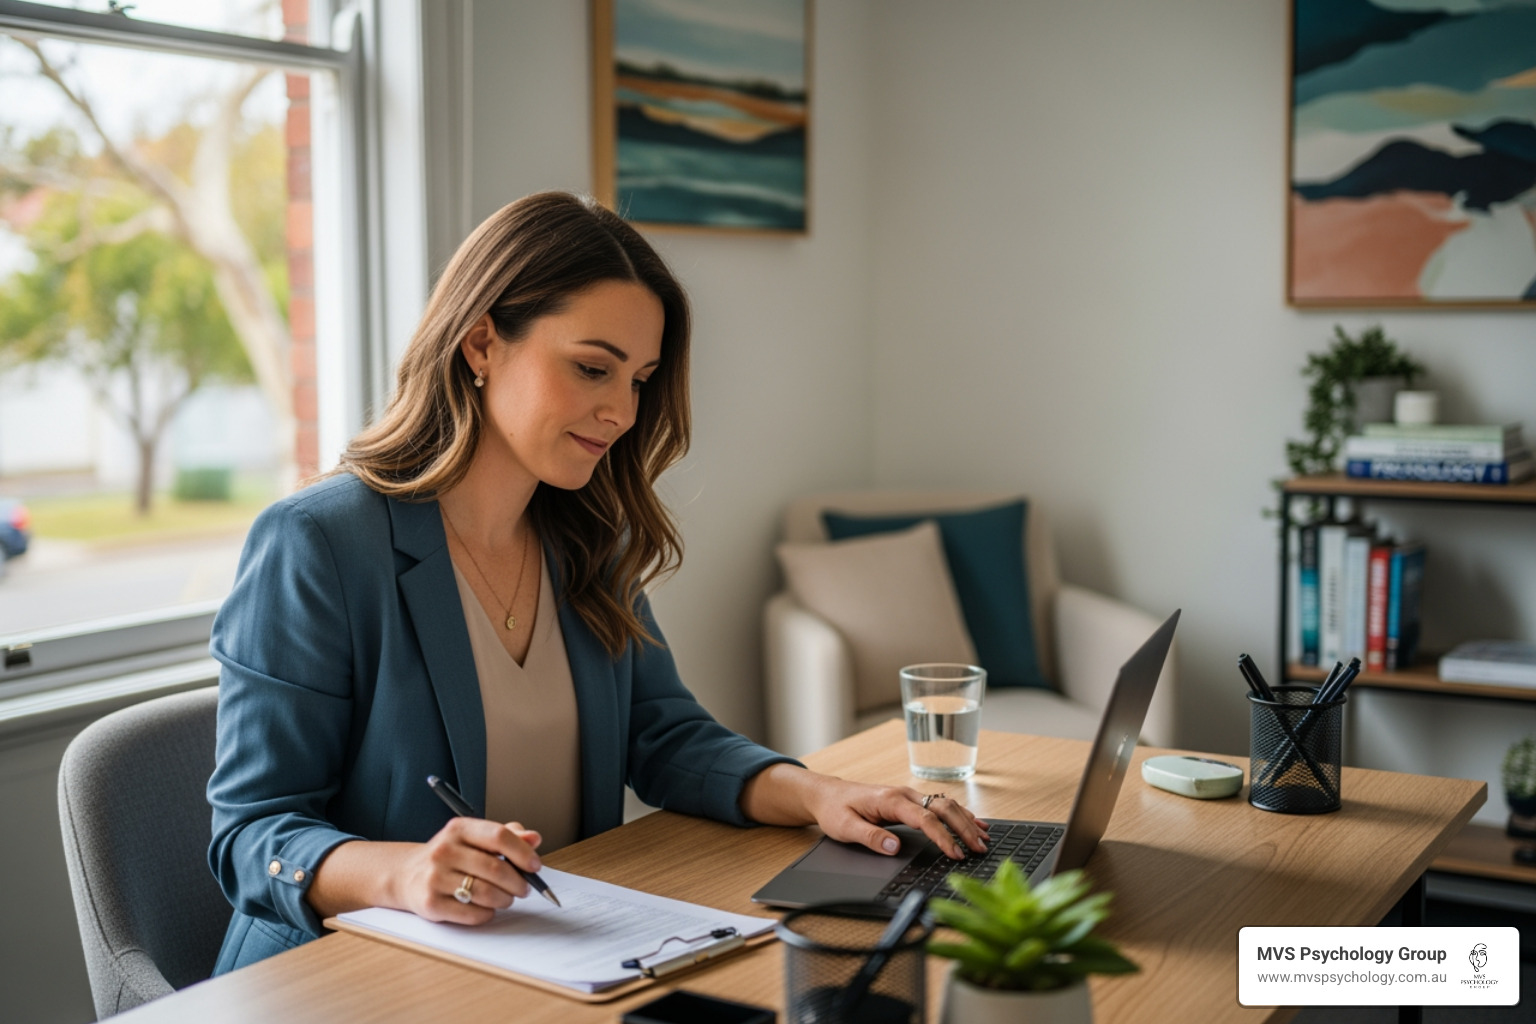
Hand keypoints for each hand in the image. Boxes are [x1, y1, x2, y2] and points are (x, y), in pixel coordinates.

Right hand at [392, 818, 543, 924]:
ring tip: (506, 898)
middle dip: (518, 882)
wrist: (406, 874)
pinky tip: (487, 908)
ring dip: (505, 899)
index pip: (499, 836)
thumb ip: (506, 836)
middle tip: (524, 888)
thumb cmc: (449, 856)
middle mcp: (444, 850)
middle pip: (496, 868)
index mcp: (459, 829)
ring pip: (487, 893)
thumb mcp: (473, 838)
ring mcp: (435, 877)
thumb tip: (534, 838)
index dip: (523, 853)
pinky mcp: (430, 904)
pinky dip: (487, 914)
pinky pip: (472, 914)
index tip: (535, 866)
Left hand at [740, 764, 988, 859]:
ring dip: (965, 820)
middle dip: (964, 828)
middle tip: (979, 848)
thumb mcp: (844, 827)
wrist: (826, 794)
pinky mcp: (909, 800)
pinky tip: (973, 823)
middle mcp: (904, 794)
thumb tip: (894, 847)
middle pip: (943, 808)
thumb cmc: (835, 810)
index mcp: (890, 800)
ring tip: (984, 838)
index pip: (925, 819)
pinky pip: (940, 804)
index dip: (943, 837)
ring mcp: (908, 795)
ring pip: (945, 804)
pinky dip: (959, 813)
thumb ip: (869, 837)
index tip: (955, 853)